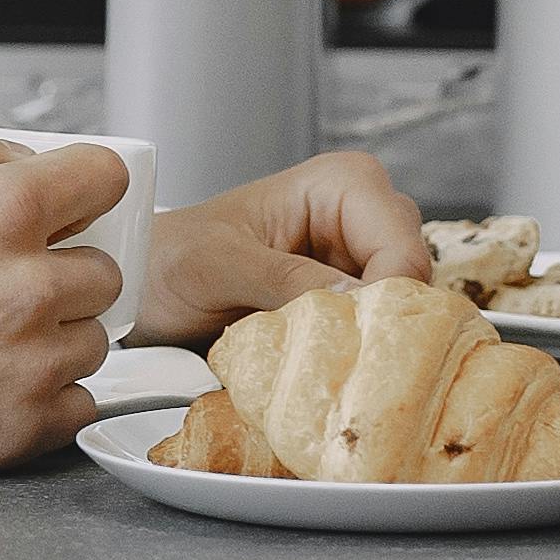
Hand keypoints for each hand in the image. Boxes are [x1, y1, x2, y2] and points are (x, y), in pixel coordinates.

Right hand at [0, 115, 129, 478]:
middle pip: (104, 268)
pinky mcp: (24, 426)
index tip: (66, 204)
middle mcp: (30, 286)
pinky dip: (48, 396)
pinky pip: (78, 403)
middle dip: (63, 267)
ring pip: (93, 339)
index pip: (105, 177)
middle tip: (4, 281)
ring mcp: (33, 361)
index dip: (82, 186)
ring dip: (57, 335)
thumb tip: (12, 155)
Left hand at [139, 148, 429, 344]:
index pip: (402, 249)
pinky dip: (357, 361)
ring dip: (369, 349)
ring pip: (404, 317)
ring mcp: (362, 264)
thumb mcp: (217, 265)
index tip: (354, 346)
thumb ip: (283, 278)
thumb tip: (353, 300)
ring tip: (321, 372)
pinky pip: (379, 338)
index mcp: (344, 184)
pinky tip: (323, 374)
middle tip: (338, 367)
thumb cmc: (169, 259)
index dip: (388, 302)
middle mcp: (364, 219)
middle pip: (415, 284)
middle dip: (383, 329)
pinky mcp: (351, 306)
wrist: (143, 288)